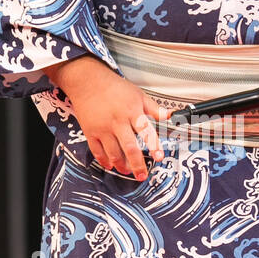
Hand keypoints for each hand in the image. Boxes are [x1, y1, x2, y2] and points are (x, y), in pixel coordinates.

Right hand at [46, 55, 167, 180]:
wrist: (88, 82)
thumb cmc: (114, 88)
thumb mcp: (138, 94)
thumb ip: (154, 108)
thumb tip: (170, 115)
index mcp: (132, 112)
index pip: (146, 131)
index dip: (154, 146)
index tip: (159, 157)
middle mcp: (117, 122)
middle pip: (129, 148)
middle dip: (137, 165)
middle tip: (142, 175)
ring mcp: (103, 129)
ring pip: (113, 153)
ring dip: (122, 166)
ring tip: (128, 171)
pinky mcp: (90, 132)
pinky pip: (97, 151)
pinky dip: (104, 161)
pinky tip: (110, 165)